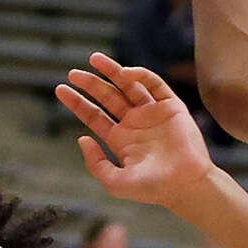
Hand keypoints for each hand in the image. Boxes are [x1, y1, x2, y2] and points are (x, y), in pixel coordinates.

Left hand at [57, 53, 217, 208]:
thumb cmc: (153, 188)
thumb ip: (95, 164)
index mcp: (120, 140)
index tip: (60, 89)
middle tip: (73, 73)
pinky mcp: (171, 106)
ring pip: (128, 85)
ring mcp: (153, 113)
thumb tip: (82, 138)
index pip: (94, 115)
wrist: (186, 185)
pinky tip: (124, 73)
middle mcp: (135, 123)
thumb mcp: (115, 182)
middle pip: (108, 97)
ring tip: (94, 59)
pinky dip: (140, 75)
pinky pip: (154, 84)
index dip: (77, 102)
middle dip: (91, 84)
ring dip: (112, 71)